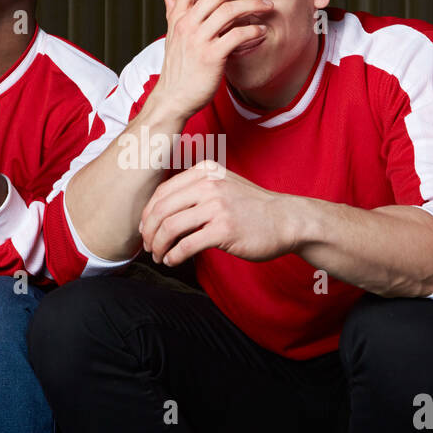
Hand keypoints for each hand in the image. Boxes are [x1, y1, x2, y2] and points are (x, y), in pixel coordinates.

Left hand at [139, 161, 296, 266]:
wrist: (286, 220)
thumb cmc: (253, 207)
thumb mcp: (225, 184)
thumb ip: (196, 188)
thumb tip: (161, 209)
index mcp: (205, 171)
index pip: (162, 192)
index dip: (148, 214)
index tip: (146, 230)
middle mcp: (209, 185)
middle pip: (161, 209)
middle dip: (149, 232)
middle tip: (149, 247)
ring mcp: (216, 206)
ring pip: (170, 227)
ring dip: (158, 246)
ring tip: (159, 256)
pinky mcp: (223, 229)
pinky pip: (186, 245)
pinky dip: (173, 256)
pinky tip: (173, 261)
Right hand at [149, 0, 272, 121]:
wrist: (173, 98)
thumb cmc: (177, 68)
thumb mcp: (171, 36)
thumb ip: (172, 12)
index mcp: (178, 17)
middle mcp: (187, 24)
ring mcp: (199, 40)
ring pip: (229, 11)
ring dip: (252, 5)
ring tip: (267, 4)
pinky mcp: (212, 56)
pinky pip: (237, 36)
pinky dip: (253, 31)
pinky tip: (262, 31)